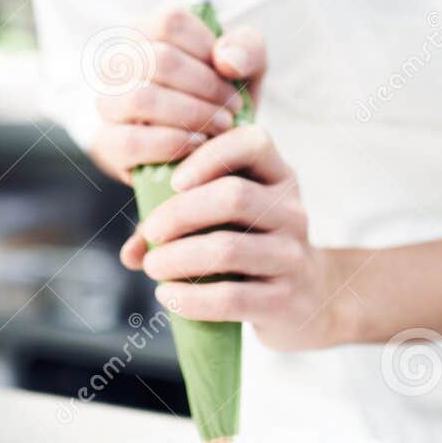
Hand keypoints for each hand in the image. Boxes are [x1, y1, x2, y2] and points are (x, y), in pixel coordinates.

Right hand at [92, 8, 266, 185]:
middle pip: (160, 60)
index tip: (230, 72)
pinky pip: (132, 141)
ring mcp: (108, 101)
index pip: (170, 22)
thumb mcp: (244, 66)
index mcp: (145, 30)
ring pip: (141, 98)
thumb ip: (248, 49)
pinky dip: (173, 143)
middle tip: (233, 106)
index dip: (206, 47)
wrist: (202, 148)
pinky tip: (198, 144)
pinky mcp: (108, 143)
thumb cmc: (218, 95)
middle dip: (207, 86)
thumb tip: (225, 59)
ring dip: (192, 114)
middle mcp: (117, 61)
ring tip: (221, 125)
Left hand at [120, 124, 344, 350]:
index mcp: (278, 177)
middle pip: (233, 196)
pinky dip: (190, 298)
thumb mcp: (230, 220)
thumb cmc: (254, 247)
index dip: (209, 155)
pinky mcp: (286, 300)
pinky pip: (231, 298)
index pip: (252, 142)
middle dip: (179, 213)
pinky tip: (169, 296)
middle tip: (152, 232)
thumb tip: (131, 253)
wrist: (310, 299)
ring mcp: (293, 256)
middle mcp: (292, 210)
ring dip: (177, 258)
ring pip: (228, 249)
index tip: (174, 181)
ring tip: (153, 267)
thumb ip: (180, 223)